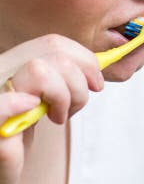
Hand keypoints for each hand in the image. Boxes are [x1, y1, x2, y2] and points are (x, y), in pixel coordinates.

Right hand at [0, 35, 102, 183]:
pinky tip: (31, 109)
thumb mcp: (41, 102)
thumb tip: (95, 66)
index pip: (52, 43)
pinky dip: (18, 103)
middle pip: (52, 53)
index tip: (95, 84)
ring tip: (58, 117)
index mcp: (9, 66)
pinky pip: (3, 104)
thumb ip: (59, 79)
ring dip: (64, 96)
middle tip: (75, 107)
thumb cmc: (18, 140)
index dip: (83, 59)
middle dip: (79, 81)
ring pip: (40, 69)